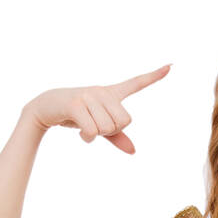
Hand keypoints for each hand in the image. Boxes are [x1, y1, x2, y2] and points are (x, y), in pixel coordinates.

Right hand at [24, 64, 170, 152]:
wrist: (46, 107)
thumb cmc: (75, 115)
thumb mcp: (98, 126)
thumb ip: (117, 137)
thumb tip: (134, 151)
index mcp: (111, 94)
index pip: (136, 83)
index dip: (154, 76)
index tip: (171, 66)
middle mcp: (103, 91)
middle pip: (124, 121)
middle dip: (110, 131)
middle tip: (94, 125)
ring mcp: (89, 96)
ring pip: (108, 128)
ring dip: (96, 135)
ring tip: (84, 125)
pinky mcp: (76, 104)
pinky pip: (92, 131)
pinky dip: (88, 138)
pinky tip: (79, 131)